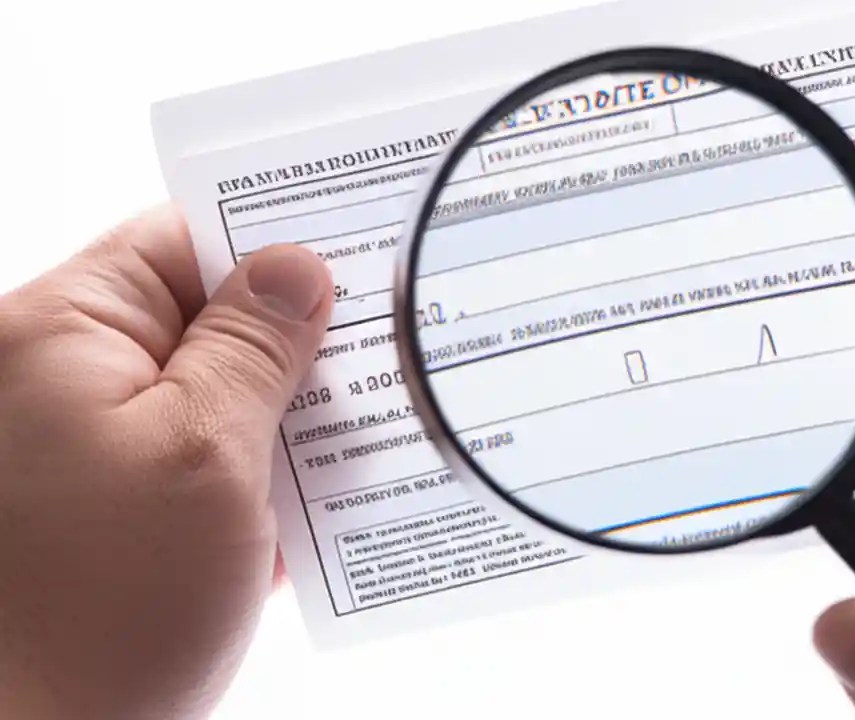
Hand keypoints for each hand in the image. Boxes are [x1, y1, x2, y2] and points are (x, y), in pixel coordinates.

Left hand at [0, 206, 332, 718]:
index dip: (277, 239)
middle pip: (209, 319)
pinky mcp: (131, 514)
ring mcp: (100, 453)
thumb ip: (253, 348)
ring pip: (222, 396)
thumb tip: (298, 266)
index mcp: (61, 336)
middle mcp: (68, 382)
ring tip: (379, 430)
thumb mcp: (201, 455)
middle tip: (394, 347)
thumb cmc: (96, 612)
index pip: (183, 241)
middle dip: (302, 339)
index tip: (363, 248)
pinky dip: (274, 474)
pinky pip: (214, 462)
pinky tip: (335, 495)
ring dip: (296, 416)